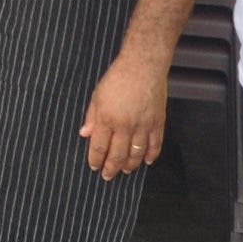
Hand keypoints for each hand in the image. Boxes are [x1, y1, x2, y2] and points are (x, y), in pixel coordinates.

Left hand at [80, 53, 168, 179]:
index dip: (96, 159)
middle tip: (107, 176)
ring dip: (130, 165)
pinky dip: (150, 156)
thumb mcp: (97, 95)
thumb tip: (85, 134)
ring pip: (136, 154)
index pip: (99, 147)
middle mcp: (125, 126)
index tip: (94, 166)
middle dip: (111, 168)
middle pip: (117, 155)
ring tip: (125, 170)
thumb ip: (92, 117)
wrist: (143, 65)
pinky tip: (146, 161)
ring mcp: (143, 126)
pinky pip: (155, 145)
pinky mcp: (158, 122)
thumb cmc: (118, 77)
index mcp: (107, 118)